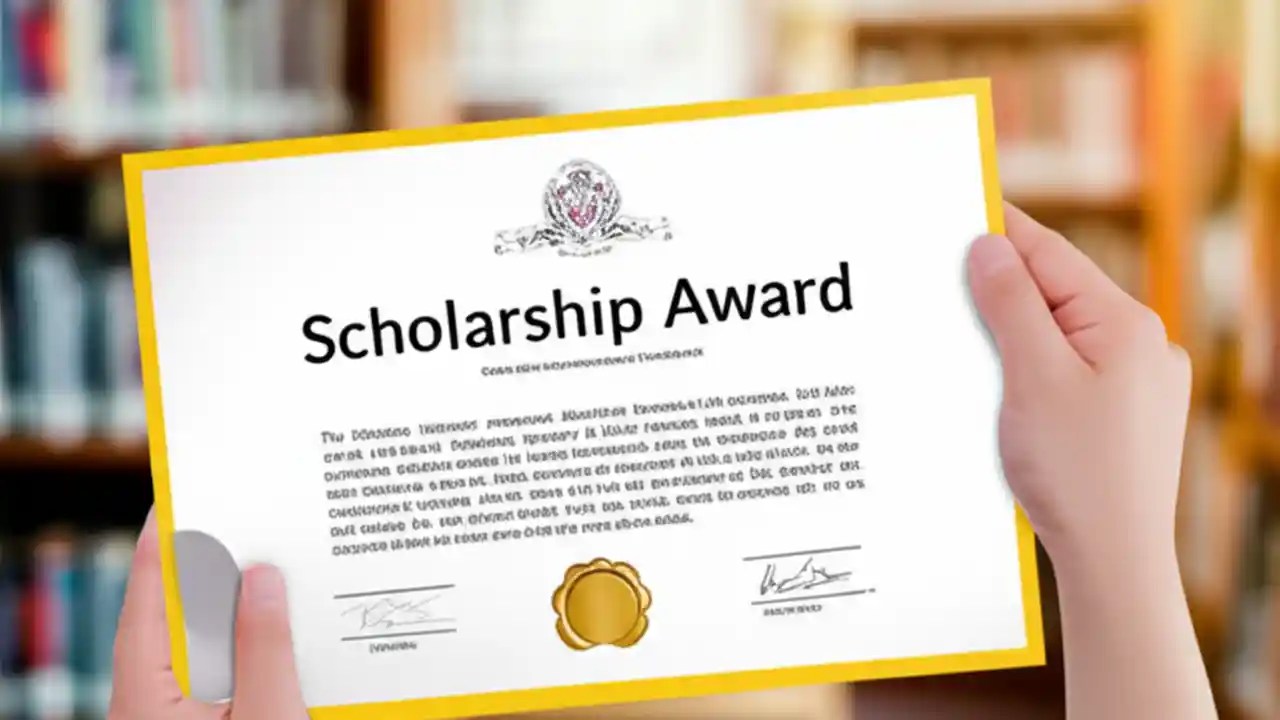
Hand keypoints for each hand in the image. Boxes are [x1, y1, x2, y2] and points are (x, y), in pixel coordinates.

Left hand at [108, 507, 309, 719]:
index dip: (160, 549)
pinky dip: (238, 651)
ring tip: (257, 573)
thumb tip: (262, 578)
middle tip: (226, 525)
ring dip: (225, 617)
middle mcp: (145, 709)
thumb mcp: (271, 714)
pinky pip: (211, 680)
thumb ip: (264, 648)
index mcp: (144, 701)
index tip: (172, 502)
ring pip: (191, 654)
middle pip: (166, 626)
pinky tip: (270, 635)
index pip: (144, 606)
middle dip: (199, 575)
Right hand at [966, 203, 1213, 718]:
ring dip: (1009, 330)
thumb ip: (1010, 303)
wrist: (1113, 559)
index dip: (998, 230)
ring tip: (960, 333)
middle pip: (1052, 293)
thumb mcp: (1032, 376)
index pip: (1049, 255)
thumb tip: (987, 245)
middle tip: (938, 274)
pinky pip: (1065, 371)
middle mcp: (1139, 347)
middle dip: (996, 286)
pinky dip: (1027, 367)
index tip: (955, 206)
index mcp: (1125, 324)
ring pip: (1056, 335)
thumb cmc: (1075, 473)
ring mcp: (1135, 384)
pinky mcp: (1122, 417)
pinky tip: (995, 383)